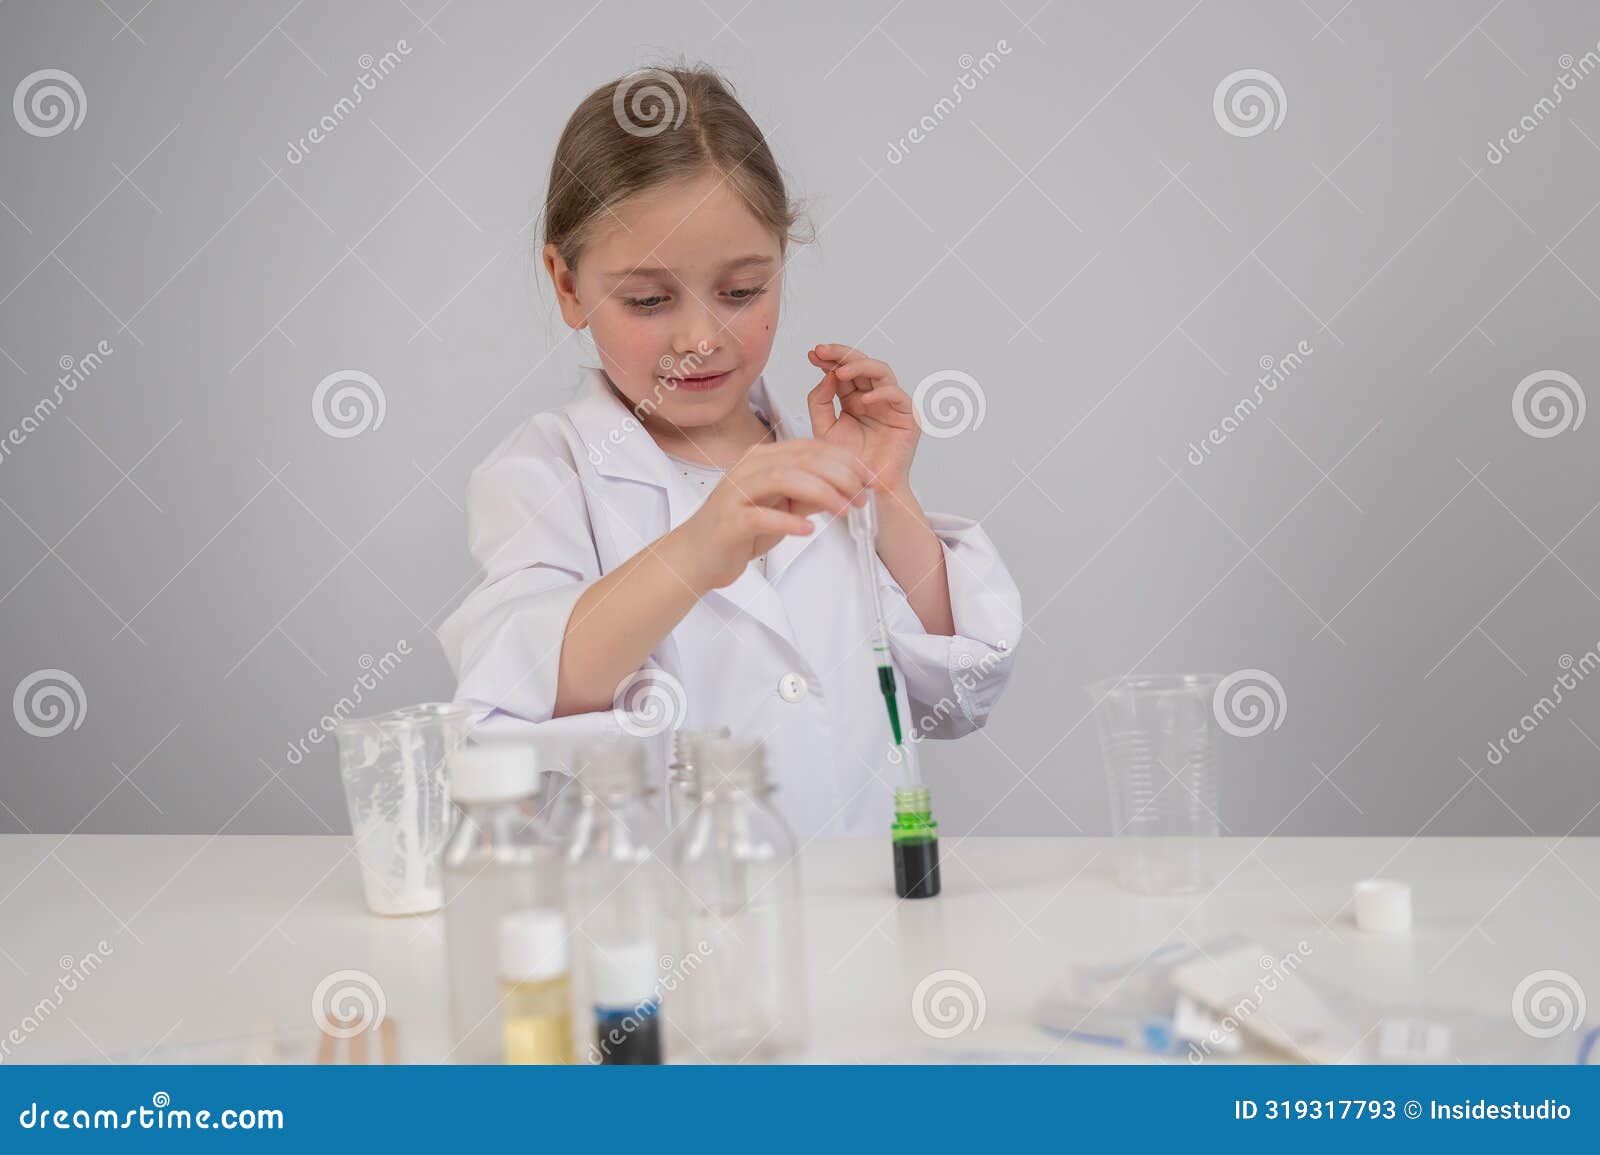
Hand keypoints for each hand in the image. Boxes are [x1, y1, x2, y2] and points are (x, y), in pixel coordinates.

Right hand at [671, 440, 871, 590]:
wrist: (696, 556)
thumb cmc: (739, 530)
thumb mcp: (782, 507)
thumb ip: (809, 495)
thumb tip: (846, 489)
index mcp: (762, 459)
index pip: (810, 448)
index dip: (845, 461)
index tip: (868, 479)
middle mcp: (748, 468)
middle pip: (801, 460)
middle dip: (840, 476)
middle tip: (861, 498)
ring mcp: (736, 493)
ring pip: (783, 478)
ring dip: (821, 492)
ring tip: (844, 510)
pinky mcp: (728, 521)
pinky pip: (761, 516)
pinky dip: (788, 521)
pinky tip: (808, 529)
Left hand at [805, 343, 919, 492]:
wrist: (864, 490)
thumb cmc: (846, 464)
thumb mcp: (823, 429)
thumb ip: (820, 401)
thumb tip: (827, 374)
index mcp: (853, 399)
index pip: (843, 371)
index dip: (829, 359)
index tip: (812, 353)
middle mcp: (873, 397)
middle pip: (861, 364)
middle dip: (841, 354)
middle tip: (823, 351)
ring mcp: (891, 405)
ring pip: (881, 371)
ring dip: (860, 367)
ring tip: (840, 372)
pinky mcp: (907, 417)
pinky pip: (897, 395)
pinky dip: (880, 394)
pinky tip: (863, 400)